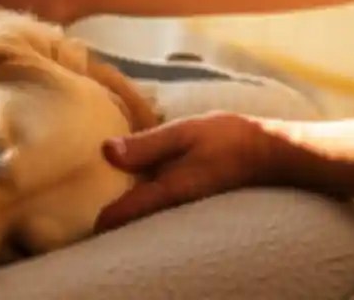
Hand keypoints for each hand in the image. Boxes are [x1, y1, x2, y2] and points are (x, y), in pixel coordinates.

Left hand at [95, 112, 277, 230]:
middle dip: (111, 212)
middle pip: (131, 220)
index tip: (84, 209)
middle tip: (86, 195)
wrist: (270, 152)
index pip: (123, 216)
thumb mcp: (185, 133)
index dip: (101, 219)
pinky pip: (157, 201)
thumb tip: (107, 151)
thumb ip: (147, 144)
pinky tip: (138, 177)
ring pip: (145, 211)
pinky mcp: (188, 194)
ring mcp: (181, 203)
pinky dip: (144, 193)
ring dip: (128, 200)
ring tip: (107, 184)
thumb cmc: (228, 139)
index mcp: (166, 191)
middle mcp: (172, 205)